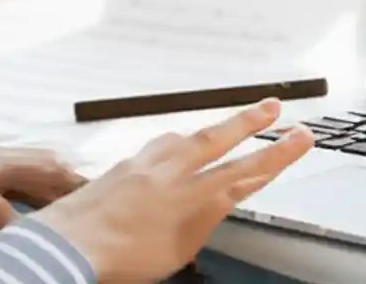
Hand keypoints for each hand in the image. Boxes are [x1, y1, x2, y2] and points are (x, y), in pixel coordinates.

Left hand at [0, 98, 85, 253]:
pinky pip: (31, 159)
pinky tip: (66, 178)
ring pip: (42, 163)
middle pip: (41, 177)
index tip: (46, 252)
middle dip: (71, 195)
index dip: (26, 236)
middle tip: (103, 210)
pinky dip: (55, 168)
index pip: (6, 214)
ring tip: (98, 193)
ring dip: (70, 177)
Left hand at [32, 98, 313, 282]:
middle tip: (273, 105)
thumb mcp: (177, 250)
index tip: (302, 137)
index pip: (246, 171)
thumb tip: (219, 200)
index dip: (278, 155)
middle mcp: (168, 173)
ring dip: (207, 131)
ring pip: (182, 138)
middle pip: (217, 139)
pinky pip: (153, 148)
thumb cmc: (117, 260)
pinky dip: (169, 145)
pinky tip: (166, 148)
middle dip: (249, 122)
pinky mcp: (117, 168)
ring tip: (223, 127)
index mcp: (189, 197)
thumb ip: (202, 220)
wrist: (63, 248)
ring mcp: (140, 166)